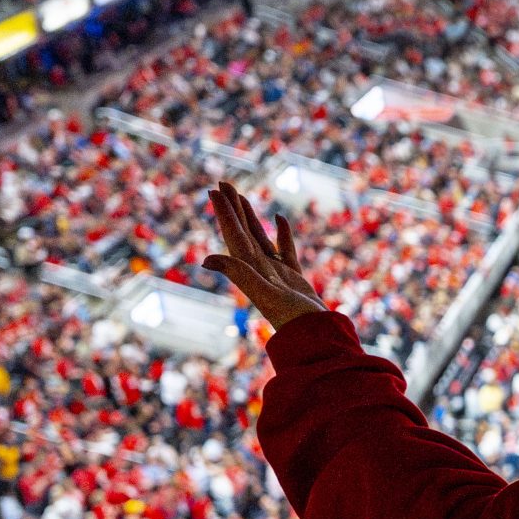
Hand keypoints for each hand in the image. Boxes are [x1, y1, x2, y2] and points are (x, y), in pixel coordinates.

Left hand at [202, 182, 326, 329]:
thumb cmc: (291, 317)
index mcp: (249, 268)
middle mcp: (258, 268)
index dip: (224, 212)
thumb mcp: (263, 292)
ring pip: (259, 237)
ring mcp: (275, 272)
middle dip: (232, 208)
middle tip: (223, 183)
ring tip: (241, 197)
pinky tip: (279, 219)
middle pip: (241, 231)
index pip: (233, 234)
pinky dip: (281, 233)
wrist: (313, 335)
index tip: (214, 190)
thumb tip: (206, 259)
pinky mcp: (292, 276)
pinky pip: (284, 249)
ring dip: (250, 217)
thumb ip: (237, 273)